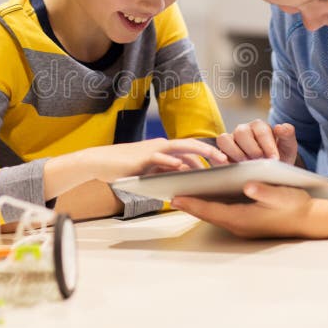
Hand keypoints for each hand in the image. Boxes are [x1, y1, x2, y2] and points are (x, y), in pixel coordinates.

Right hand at [85, 138, 228, 182]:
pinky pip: (160, 158)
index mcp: (164, 149)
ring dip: (199, 154)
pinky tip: (182, 166)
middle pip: (191, 145)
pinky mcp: (142, 157)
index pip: (191, 150)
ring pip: (180, 148)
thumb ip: (164, 173)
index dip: (207, 155)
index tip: (223, 163)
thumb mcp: (148, 171)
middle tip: (228, 162)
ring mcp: (152, 150)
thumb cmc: (124, 168)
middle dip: (211, 153)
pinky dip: (172, 162)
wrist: (99, 162)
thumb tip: (182, 181)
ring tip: (215, 162)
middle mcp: (161, 146)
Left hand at [171, 182, 314, 237]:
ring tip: (181, 191)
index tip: (175, 197)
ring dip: (198, 204)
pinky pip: (222, 212)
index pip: (211, 211)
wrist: (310, 219)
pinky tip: (204, 194)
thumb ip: (265, 191)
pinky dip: (210, 204)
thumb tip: (249, 186)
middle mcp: (239, 224)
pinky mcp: (246, 220)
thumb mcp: (282, 195)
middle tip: (170, 192)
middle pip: (207, 214)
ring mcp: (242, 224)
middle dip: (189, 203)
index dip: (192, 204)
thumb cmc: (295, 206)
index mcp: (243, 218)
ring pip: (213, 214)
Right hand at [217, 120, 297, 163]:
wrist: (269, 174)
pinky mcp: (220, 152)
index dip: (268, 145)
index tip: (274, 159)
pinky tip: (231, 167)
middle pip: (241, 132)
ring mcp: (230, 140)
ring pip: (225, 139)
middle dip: (252, 149)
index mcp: (259, 126)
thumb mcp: (288, 148)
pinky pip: (215, 151)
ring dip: (235, 153)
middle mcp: (242, 130)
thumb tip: (280, 127)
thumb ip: (288, 135)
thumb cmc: (278, 159)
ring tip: (246, 165)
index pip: (261, 130)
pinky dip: (220, 159)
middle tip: (260, 162)